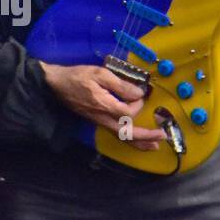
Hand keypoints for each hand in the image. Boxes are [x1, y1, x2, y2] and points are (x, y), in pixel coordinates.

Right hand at [41, 62, 165, 150]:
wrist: (56, 85)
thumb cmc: (78, 77)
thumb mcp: (99, 74)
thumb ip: (120, 85)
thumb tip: (138, 93)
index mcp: (104, 106)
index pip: (128, 111)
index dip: (138, 103)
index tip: (140, 92)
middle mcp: (103, 118)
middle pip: (128, 133)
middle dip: (147, 136)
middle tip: (163, 136)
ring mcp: (100, 122)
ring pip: (122, 137)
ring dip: (139, 142)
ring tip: (154, 145)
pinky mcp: (98, 121)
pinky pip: (116, 134)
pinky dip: (129, 139)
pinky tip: (137, 140)